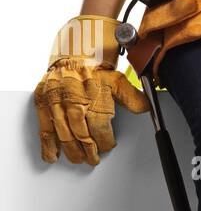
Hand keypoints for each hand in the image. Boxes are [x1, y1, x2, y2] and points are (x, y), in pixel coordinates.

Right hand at [34, 15, 149, 165]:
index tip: (109, 145)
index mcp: (94, 95)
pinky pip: (45, 128)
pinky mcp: (44, 102)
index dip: (105, 140)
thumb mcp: (118, 79)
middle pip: (82, 133)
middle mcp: (75, 99)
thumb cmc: (98, 67)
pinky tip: (53, 156)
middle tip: (94, 158)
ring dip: (72, 151)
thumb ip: (132, 97)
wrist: (76, 52)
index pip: (100, 126)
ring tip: (80, 159)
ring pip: (64, 134)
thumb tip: (147, 109)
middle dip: (89, 149)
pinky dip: (48, 145)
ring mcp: (57, 102)